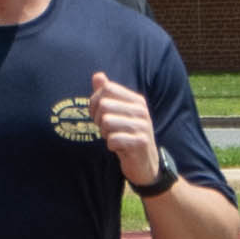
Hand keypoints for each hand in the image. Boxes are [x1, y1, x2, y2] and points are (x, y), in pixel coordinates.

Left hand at [88, 70, 161, 188]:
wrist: (144, 162)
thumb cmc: (126, 134)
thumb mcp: (117, 112)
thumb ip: (107, 94)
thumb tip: (98, 76)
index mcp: (136, 100)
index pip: (106, 88)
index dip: (94, 101)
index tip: (98, 114)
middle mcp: (142, 111)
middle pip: (103, 105)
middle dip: (98, 119)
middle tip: (106, 129)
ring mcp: (143, 126)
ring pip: (106, 121)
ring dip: (104, 133)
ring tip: (114, 137)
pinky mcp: (141, 142)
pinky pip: (112, 139)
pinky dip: (111, 145)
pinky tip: (119, 147)